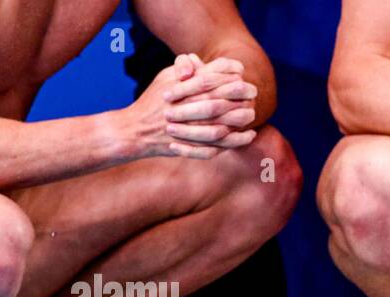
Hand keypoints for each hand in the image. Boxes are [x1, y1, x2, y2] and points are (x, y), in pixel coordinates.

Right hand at [123, 56, 257, 159]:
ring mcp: (187, 128)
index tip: (241, 73)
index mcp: (178, 87)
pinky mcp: (190, 145)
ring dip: (239, 119)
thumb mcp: (165, 78)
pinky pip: (218, 144)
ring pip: (220, 123)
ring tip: (252, 114)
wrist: (135, 130)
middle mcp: (183, 106)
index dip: (227, 73)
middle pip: (218, 99)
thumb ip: (183, 67)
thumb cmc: (154, 101)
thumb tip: (200, 59)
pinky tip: (248, 135)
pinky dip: (235, 141)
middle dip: (238, 94)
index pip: (208, 76)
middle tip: (254, 92)